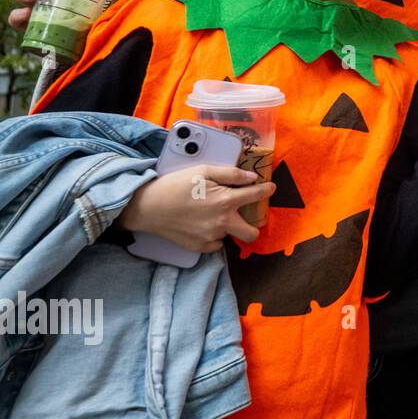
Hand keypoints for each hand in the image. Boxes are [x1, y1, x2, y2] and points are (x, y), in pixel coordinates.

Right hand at [119, 164, 276, 253]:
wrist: (147, 207)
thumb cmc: (175, 185)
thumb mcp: (203, 171)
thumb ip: (230, 174)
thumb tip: (252, 178)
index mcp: (226, 201)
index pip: (256, 196)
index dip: (267, 190)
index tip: (270, 188)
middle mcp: (222, 222)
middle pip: (252, 233)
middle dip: (253, 225)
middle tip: (243, 215)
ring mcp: (210, 237)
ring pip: (230, 236)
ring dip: (227, 227)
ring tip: (211, 215)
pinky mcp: (198, 247)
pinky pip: (215, 244)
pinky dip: (212, 235)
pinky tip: (200, 224)